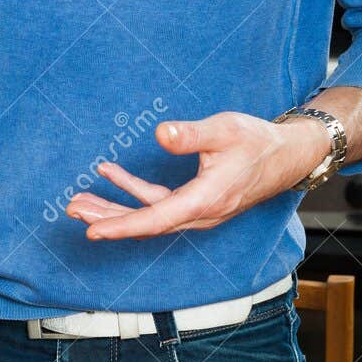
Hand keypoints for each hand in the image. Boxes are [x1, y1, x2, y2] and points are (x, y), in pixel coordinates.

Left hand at [64, 111, 330, 240]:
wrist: (288, 156)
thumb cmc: (257, 141)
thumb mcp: (224, 130)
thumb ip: (191, 134)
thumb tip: (159, 134)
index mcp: (205, 199)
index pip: (156, 219)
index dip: (122, 226)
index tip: (92, 231)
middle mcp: (200, 212)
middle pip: (146, 223)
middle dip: (107, 218)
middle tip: (72, 210)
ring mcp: (198, 210)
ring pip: (149, 215)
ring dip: (114, 208)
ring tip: (80, 201)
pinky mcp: (196, 202)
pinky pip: (159, 203)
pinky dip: (133, 191)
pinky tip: (111, 175)